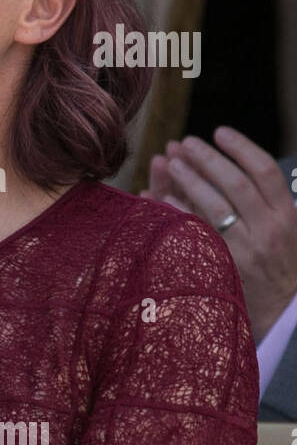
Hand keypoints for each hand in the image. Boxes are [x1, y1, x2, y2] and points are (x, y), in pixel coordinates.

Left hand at [143, 126, 296, 340]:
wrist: (283, 313)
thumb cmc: (281, 265)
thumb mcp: (288, 230)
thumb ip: (266, 200)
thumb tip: (232, 163)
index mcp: (287, 215)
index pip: (264, 170)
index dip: (241, 147)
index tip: (219, 131)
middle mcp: (268, 229)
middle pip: (234, 183)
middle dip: (207, 158)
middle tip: (184, 142)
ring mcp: (246, 249)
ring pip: (213, 205)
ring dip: (189, 179)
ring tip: (170, 160)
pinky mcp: (223, 265)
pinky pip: (194, 232)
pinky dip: (177, 211)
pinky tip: (159, 197)